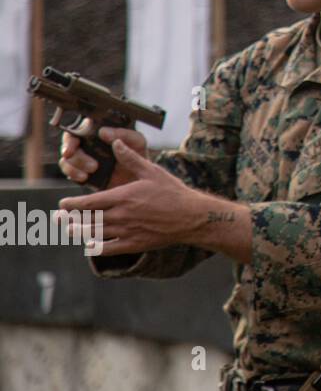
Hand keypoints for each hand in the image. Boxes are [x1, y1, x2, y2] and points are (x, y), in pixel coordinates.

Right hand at [59, 124, 146, 190]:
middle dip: (70, 147)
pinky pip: (68, 171)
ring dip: (75, 163)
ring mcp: (83, 157)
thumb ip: (123, 134)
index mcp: (101, 132)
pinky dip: (73, 174)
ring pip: (66, 156)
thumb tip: (103, 131)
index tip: (77, 138)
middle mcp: (89, 143)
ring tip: (92, 169)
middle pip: (69, 140)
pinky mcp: (80, 172)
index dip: (75, 130)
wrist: (139, 179)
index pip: (81, 125)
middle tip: (77, 154)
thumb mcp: (137, 141)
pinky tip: (85, 177)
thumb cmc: (138, 156)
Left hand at [59, 138, 201, 256]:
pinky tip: (89, 244)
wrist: (191, 217)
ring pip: (93, 234)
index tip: (63, 204)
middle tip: (59, 217)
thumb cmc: (173, 192)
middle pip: (86, 220)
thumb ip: (131, 158)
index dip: (71, 205)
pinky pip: (107, 249)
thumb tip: (116, 141)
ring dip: (78, 232)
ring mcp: (126, 231)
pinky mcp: (133, 244)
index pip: (88, 203)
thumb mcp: (152, 171)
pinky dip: (94, 247)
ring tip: (70, 229)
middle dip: (69, 219)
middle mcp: (121, 215)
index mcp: (123, 197)